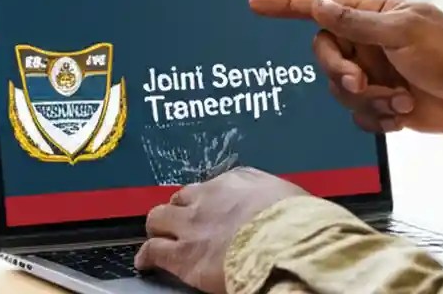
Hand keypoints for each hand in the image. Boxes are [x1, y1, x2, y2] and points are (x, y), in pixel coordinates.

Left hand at [134, 167, 307, 292]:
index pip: (216, 184)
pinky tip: (145, 262)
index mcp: (239, 179)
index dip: (210, 198)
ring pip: (158, 218)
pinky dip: (147, 256)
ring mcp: (192, 223)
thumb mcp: (293, 199)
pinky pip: (152, 250)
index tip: (214, 208)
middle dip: (179, 209)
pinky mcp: (182, 253)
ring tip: (159, 237)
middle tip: (182, 221)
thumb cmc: (297, 222)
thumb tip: (289, 212)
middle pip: (181, 197)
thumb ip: (278, 202)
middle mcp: (210, 195)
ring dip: (159, 227)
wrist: (284, 242)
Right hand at [249, 0, 442, 134]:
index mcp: (376, 14)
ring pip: (340, 92)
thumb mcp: (403, 33)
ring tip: (401, 100)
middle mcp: (371, 42)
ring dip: (368, 101)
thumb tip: (319, 4)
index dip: (288, 5)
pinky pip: (359, 115)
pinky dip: (378, 118)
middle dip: (340, 74)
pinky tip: (404, 114)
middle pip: (325, 56)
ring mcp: (377, 73)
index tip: (255, 3)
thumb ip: (357, 23)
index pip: (323, 7)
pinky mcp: (385, 102)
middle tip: (360, 83)